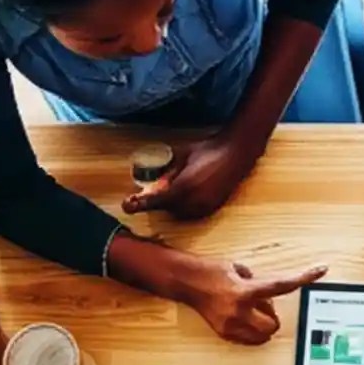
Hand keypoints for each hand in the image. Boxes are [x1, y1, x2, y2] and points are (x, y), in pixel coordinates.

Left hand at [123, 136, 258, 219]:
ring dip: (174, 204)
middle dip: (162, 200)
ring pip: (180, 213)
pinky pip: (192, 213)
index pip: (156, 200)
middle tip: (166, 184)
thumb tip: (157, 184)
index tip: (127, 205)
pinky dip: (187, 206)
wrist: (236, 154)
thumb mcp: (182, 157)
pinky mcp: (212, 208)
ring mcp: (204, 206)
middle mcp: (193, 201)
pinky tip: (192, 191)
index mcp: (183, 187)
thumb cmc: (208, 151)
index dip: (140, 203)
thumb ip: (168, 173)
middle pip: (167, 209)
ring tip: (182, 185)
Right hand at [176, 259, 326, 344]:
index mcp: (245, 290)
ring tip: (248, 310)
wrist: (186, 281)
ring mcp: (231, 324)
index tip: (320, 270)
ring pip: (264, 334)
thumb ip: (259, 281)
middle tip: (260, 302)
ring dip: (263, 324)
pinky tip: (241, 317)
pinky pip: (250, 339)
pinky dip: (252, 330)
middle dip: (272, 315)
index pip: (282, 285)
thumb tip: (270, 294)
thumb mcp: (239, 268)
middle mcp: (239, 310)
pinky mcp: (224, 332)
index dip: (304, 277)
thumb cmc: (211, 271)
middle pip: (274, 323)